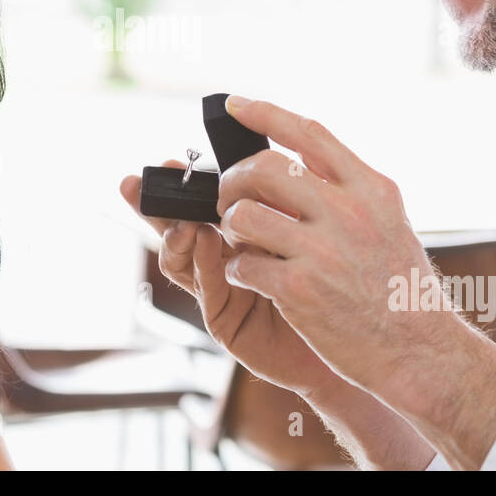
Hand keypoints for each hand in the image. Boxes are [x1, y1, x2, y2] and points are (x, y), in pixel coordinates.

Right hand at [118, 160, 338, 398]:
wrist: (356, 338)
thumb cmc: (337, 280)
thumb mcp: (306, 230)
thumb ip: (280, 202)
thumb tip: (263, 158)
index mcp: (240, 232)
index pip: (201, 203)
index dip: (181, 185)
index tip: (171, 163)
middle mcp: (223, 260)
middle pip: (176, 227)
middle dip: (154, 207)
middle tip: (138, 186)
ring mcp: (220, 289)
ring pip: (180, 259)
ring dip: (176, 235)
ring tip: (185, 220)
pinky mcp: (224, 320)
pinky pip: (205, 288)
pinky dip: (201, 263)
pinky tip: (203, 240)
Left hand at [213, 96, 444, 395]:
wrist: (421, 352)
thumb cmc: (401, 289)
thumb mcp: (390, 222)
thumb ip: (348, 190)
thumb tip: (297, 157)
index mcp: (371, 189)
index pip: (309, 133)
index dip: (265, 113)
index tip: (234, 105)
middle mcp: (348, 212)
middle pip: (263, 167)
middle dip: (232, 180)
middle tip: (229, 198)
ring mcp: (322, 250)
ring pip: (243, 214)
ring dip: (231, 227)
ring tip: (242, 241)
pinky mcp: (300, 289)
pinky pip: (243, 263)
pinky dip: (238, 269)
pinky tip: (253, 278)